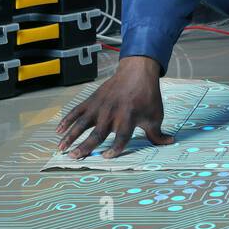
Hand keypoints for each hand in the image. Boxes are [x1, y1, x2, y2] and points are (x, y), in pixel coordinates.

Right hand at [55, 56, 173, 158]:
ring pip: (82, 123)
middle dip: (85, 146)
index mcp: (128, 118)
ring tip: (61, 148)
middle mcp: (112, 113)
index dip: (114, 148)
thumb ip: (157, 133)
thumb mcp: (155, 115)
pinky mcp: (92, 100)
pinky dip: (67, 119)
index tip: (106, 157)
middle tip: (74, 157)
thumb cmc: (147, 95)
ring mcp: (99, 106)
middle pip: (97, 133)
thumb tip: (169, 142)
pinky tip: (59, 130)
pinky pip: (76, 110)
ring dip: (70, 135)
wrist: (136, 72)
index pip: (121, 138)